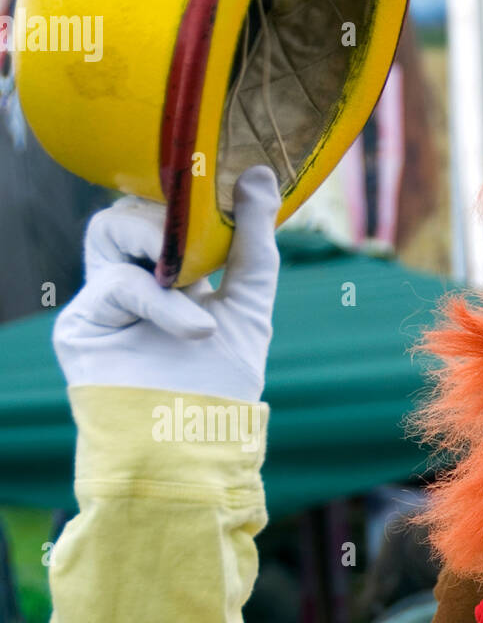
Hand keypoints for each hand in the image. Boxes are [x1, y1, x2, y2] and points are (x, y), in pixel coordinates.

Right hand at [53, 166, 281, 402]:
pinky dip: (159, 302)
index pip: (162, 218)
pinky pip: (115, 284)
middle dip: (169, 216)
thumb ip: (255, 248)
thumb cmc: (223, 387)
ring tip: (197, 287)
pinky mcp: (81, 327)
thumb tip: (262, 175)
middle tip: (204, 233)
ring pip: (111, 233)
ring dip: (160, 249)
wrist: (196, 447)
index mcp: (167, 282)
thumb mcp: (250, 308)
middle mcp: (129, 287)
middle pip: (128, 213)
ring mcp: (101, 306)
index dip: (186, 200)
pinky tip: (193, 329)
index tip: (225, 184)